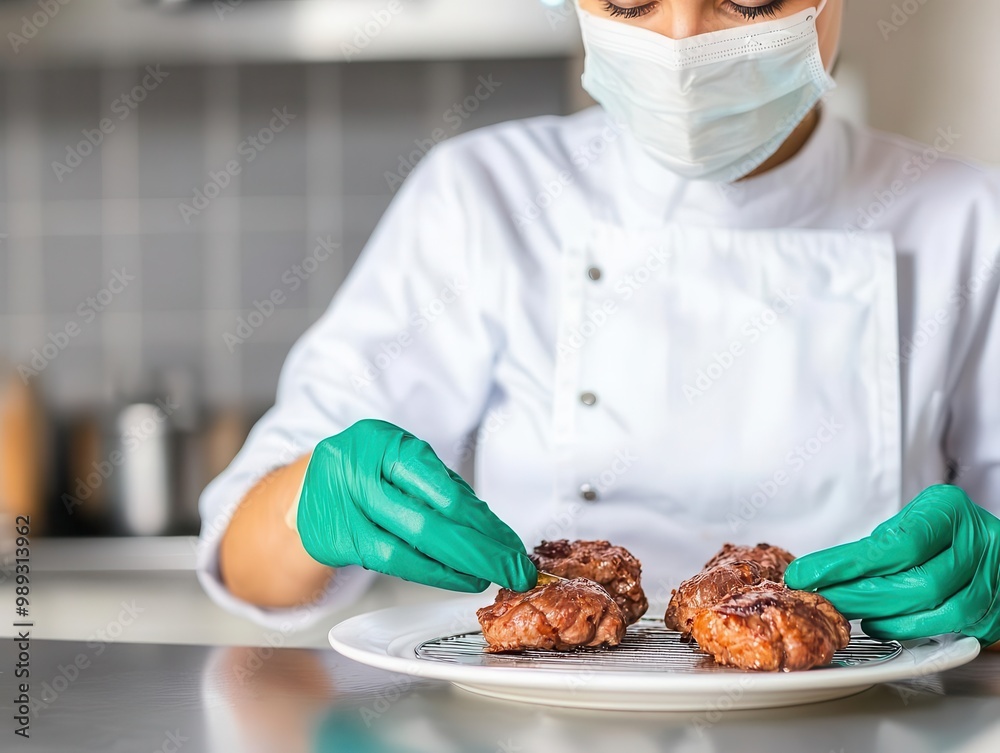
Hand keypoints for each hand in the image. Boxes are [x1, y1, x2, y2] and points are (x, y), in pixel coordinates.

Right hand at [295, 419, 535, 592]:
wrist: (305, 488)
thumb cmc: (365, 471)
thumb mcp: (397, 460)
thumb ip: (439, 487)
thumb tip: (492, 530)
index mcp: (381, 441)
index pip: (440, 485)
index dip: (482, 519)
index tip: (512, 543)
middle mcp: (358, 471)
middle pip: (428, 517)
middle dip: (479, 548)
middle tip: (513, 568)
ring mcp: (342, 507)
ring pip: (409, 544)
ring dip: (457, 565)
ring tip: (490, 576)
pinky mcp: (335, 540)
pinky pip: (391, 561)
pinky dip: (431, 572)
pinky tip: (457, 578)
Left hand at [784, 485, 999, 643]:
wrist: (988, 541)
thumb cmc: (941, 526)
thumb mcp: (909, 518)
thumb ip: (879, 544)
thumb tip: (824, 572)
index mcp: (949, 509)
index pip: (896, 543)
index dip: (848, 564)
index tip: (808, 573)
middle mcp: (979, 542)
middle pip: (918, 583)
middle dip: (860, 596)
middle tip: (823, 600)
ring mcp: (994, 578)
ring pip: (938, 611)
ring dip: (885, 618)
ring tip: (850, 615)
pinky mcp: (996, 610)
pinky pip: (952, 629)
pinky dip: (911, 630)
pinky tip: (883, 625)